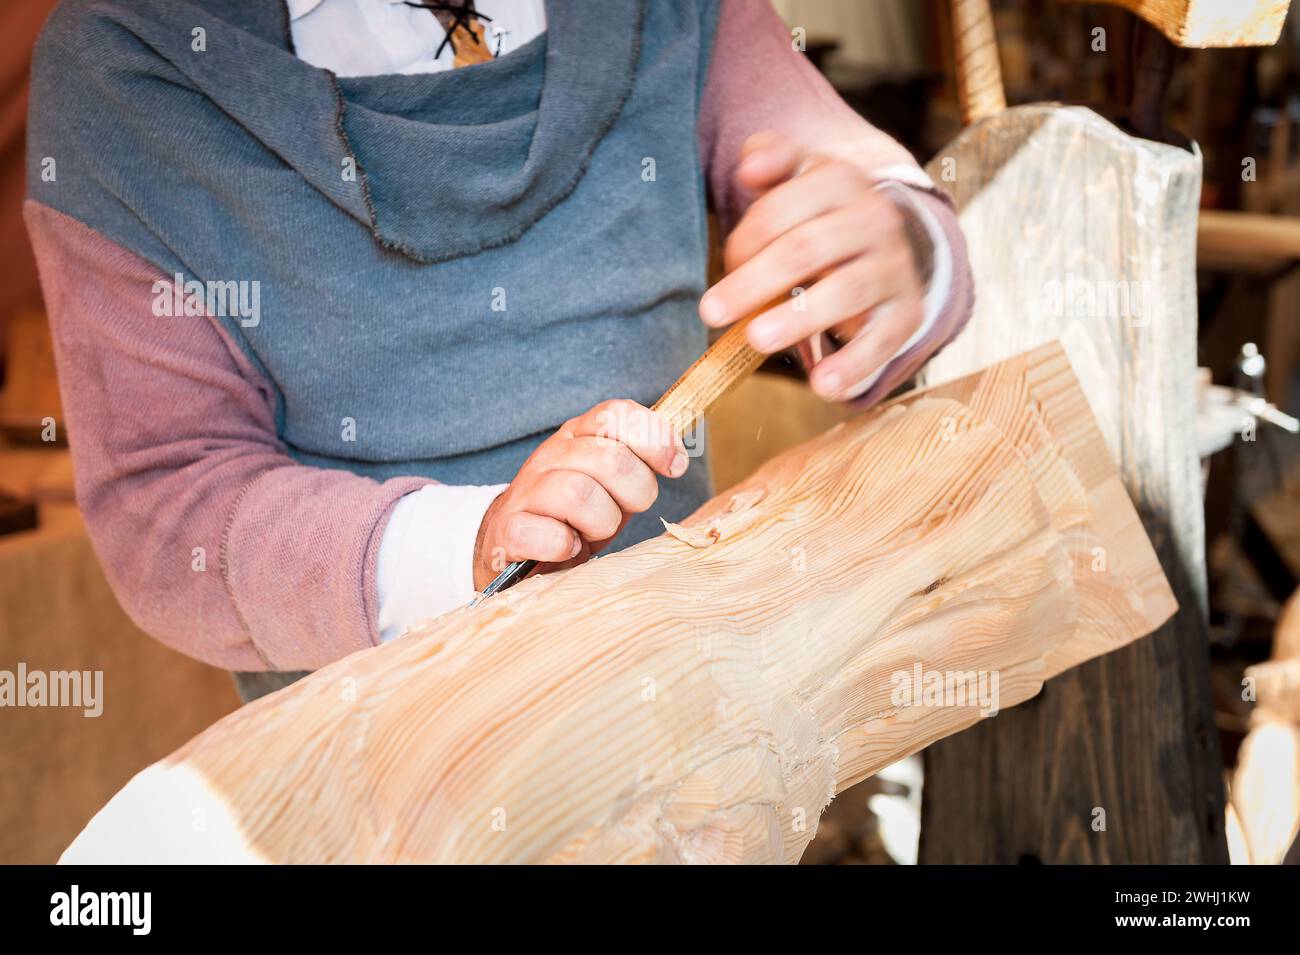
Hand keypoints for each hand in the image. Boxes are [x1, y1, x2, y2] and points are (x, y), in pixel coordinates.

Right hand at [473, 399, 687, 589]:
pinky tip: (566, 547)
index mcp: (579, 434)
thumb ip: (641, 461)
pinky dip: (564, 547)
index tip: (674, 467)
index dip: (655, 439)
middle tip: (624, 510)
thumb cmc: (578, 513)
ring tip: (591, 531)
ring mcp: (526, 490)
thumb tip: (677, 457)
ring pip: (578, 494)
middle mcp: (551, 454)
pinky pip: (547, 535)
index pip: (617, 413)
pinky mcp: (507, 529)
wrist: (515, 544)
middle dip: (635, 494)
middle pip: (610, 459)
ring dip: (599, 523)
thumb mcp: (613, 481)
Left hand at [699, 130, 926, 401]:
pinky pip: (883, 340)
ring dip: (799, 318)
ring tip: (757, 341)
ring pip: (845, 291)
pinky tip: (823, 387)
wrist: (894, 242)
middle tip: (711, 312)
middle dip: (755, 282)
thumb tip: (750, 166)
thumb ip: (772, 159)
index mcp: (840, 180)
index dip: (742, 245)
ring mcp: (894, 267)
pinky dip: (855, 365)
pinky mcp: (907, 312)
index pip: (780, 211)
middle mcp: (874, 219)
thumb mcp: (799, 176)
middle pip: (806, 249)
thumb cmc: (822, 214)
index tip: (719, 275)